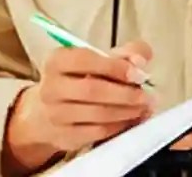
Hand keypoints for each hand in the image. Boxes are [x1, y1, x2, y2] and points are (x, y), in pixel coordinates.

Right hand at [2, 41, 155, 174]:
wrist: (46, 113)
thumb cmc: (77, 80)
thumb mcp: (96, 61)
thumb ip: (123, 54)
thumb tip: (142, 59)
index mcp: (56, 61)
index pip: (84, 60)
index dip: (114, 66)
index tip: (138, 73)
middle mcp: (51, 87)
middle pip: (91, 90)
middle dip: (124, 93)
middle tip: (146, 96)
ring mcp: (55, 114)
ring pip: (97, 114)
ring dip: (126, 111)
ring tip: (143, 107)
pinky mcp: (64, 136)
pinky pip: (98, 132)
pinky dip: (119, 125)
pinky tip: (131, 120)